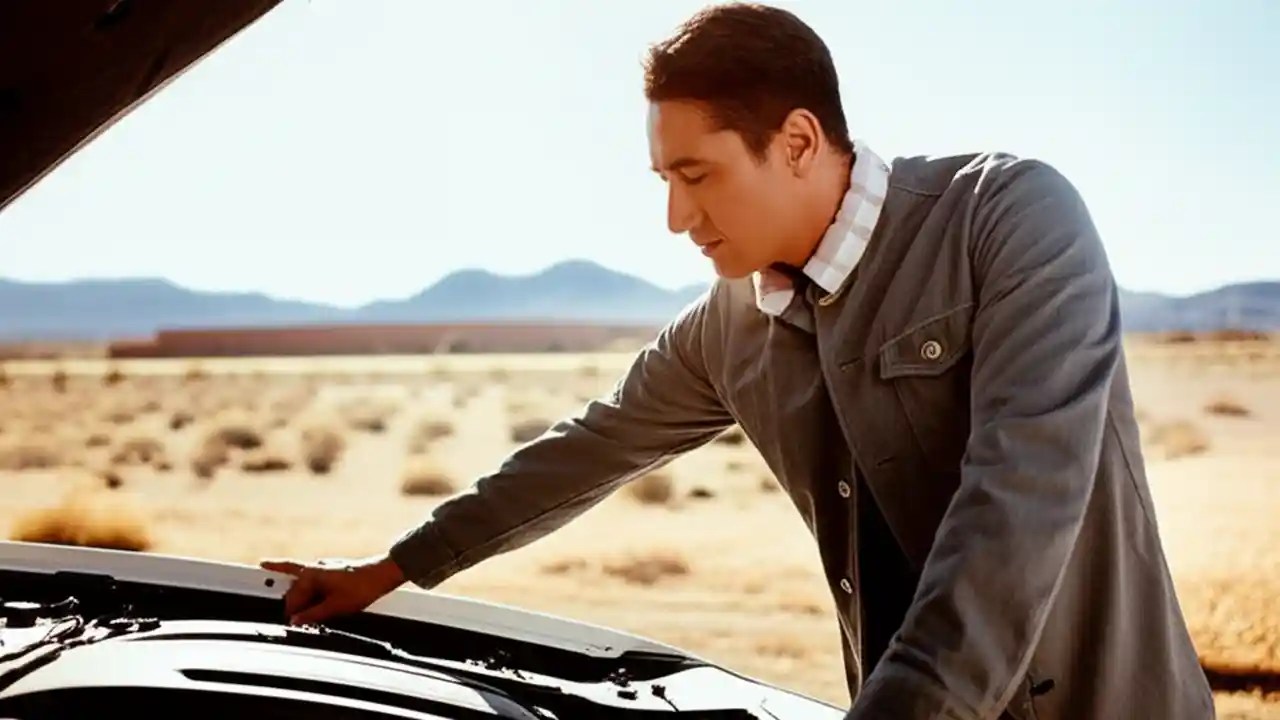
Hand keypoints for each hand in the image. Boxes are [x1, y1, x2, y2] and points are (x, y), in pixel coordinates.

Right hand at [259, 554, 405, 625]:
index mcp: (310, 574)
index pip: (291, 598)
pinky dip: (311, 593)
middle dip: (294, 605)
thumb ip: (312, 615)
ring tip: (305, 615)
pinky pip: (314, 583)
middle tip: (298, 622)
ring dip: (302, 599)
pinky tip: (311, 602)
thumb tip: (295, 621)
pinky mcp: (332, 571)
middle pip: (294, 590)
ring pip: (303, 586)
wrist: (383, 574)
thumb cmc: (362, 587)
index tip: (293, 625)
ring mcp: (323, 568)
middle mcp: (314, 568)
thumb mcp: (335, 607)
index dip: (291, 614)